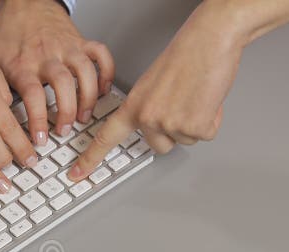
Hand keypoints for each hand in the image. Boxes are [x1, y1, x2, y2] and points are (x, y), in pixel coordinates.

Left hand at [0, 0, 114, 145]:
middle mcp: (47, 56)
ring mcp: (66, 48)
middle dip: (66, 112)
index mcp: (22, 63)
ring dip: (88, 98)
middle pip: (63, 86)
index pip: (33, 94)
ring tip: (83, 118)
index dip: (38, 119)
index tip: (38, 140)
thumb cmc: (3, 28)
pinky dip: (107, 74)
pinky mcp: (80, 42)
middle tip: (63, 131)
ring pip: (85, 74)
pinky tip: (104, 91)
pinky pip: (101, 56)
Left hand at [69, 2, 241, 179]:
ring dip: (193, 123)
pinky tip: (207, 99)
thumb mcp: (153, 85)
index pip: (105, 138)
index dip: (90, 159)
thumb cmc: (185, 55)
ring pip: (184, 140)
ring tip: (195, 96)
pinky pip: (204, 134)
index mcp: (133, 106)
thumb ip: (148, 108)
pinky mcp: (194, 127)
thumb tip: (156, 124)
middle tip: (181, 104)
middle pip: (159, 146)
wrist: (209, 41)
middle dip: (172, 131)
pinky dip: (211, 119)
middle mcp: (148, 118)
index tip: (78, 173)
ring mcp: (170, 125)